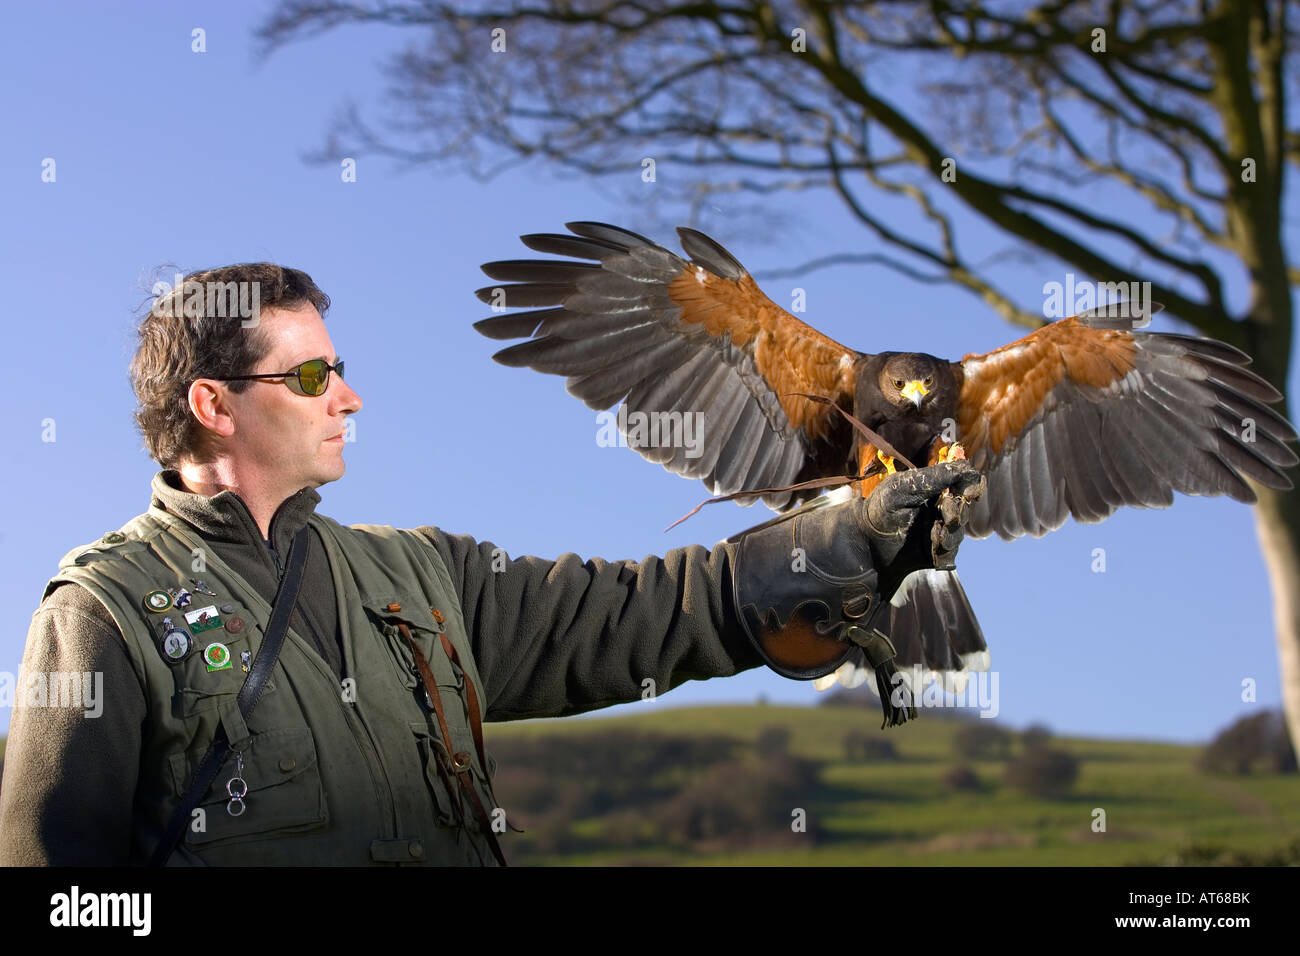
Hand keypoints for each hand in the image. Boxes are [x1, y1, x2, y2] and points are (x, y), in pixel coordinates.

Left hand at [861, 461, 985, 570]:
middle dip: (959, 511)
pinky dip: (943, 549)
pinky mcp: (936, 553)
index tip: (970, 491)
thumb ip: (935, 477)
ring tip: (934, 533)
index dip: (973, 486)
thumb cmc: (880, 508)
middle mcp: (941, 508)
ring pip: (959, 532)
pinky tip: (931, 546)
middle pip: (966, 508)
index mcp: (935, 488)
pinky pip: (950, 553)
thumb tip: (967, 467)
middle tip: (946, 515)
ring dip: (950, 532)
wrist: (865, 541)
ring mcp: (940, 531)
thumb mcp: (904, 487)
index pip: (965, 482)